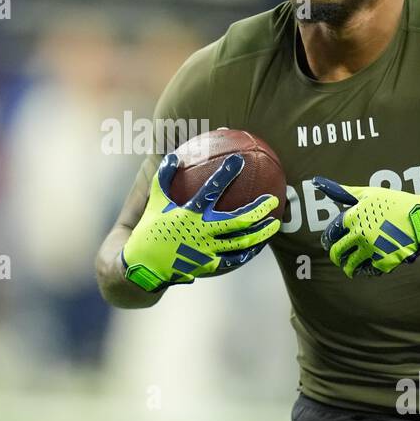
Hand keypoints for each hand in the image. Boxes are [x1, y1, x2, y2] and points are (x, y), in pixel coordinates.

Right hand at [121, 153, 280, 291]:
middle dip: (258, 209)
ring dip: (261, 233)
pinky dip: (248, 252)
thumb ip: (165, 176)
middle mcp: (201, 232)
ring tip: (275, 224)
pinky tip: (258, 246)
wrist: (144, 265)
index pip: (211, 190)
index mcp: (188, 214)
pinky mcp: (209, 265)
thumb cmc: (149, 228)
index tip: (239, 160)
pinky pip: (233, 259)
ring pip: (241, 242)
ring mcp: (207, 250)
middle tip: (274, 199)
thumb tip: (176, 154)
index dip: (226, 174)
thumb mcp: (155, 200)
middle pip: (237, 220)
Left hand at [312, 177, 419, 276]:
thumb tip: (318, 182)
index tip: (330, 241)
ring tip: (351, 268)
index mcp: (352, 218)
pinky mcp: (384, 261)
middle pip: (337, 252)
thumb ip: (343, 192)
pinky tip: (370, 265)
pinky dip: (368, 270)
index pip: (331, 233)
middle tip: (339, 258)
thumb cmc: (395, 202)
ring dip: (349, 267)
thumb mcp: (368, 193)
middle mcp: (358, 235)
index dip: (329, 239)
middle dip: (336, 257)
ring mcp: (371, 249)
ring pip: (351, 265)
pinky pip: (369, 270)